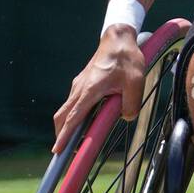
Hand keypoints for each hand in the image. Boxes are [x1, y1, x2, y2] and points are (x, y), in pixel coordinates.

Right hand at [52, 27, 145, 153]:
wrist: (118, 38)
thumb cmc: (126, 58)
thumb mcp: (136, 82)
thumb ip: (131, 104)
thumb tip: (126, 118)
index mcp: (89, 90)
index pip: (73, 118)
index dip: (65, 136)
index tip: (58, 150)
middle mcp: (79, 88)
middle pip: (62, 116)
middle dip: (61, 135)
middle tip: (63, 154)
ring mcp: (79, 85)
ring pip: (67, 109)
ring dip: (68, 126)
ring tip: (74, 143)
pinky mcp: (83, 83)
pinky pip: (75, 103)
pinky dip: (74, 116)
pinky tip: (85, 123)